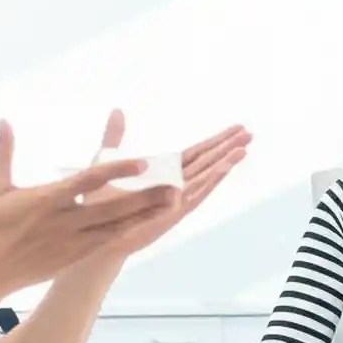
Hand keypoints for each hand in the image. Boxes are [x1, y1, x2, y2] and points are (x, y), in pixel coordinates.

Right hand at [0, 120, 184, 294]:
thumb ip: (5, 151)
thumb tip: (4, 120)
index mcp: (47, 199)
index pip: (89, 181)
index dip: (117, 170)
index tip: (141, 162)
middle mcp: (65, 221)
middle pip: (112, 207)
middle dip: (145, 197)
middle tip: (175, 187)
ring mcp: (73, 241)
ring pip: (117, 226)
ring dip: (145, 215)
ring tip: (173, 203)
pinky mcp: (75, 256)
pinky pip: (108, 242)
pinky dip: (130, 232)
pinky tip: (150, 224)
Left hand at [63, 110, 250, 268]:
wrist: (92, 232)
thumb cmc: (100, 201)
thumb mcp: (107, 160)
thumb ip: (115, 136)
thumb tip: (118, 110)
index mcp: (165, 171)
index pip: (197, 152)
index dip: (216, 140)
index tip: (235, 128)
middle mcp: (176, 184)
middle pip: (207, 162)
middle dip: (228, 148)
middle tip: (250, 133)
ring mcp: (177, 199)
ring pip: (206, 177)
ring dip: (225, 164)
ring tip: (244, 150)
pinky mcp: (173, 212)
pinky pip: (196, 195)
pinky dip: (211, 182)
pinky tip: (224, 170)